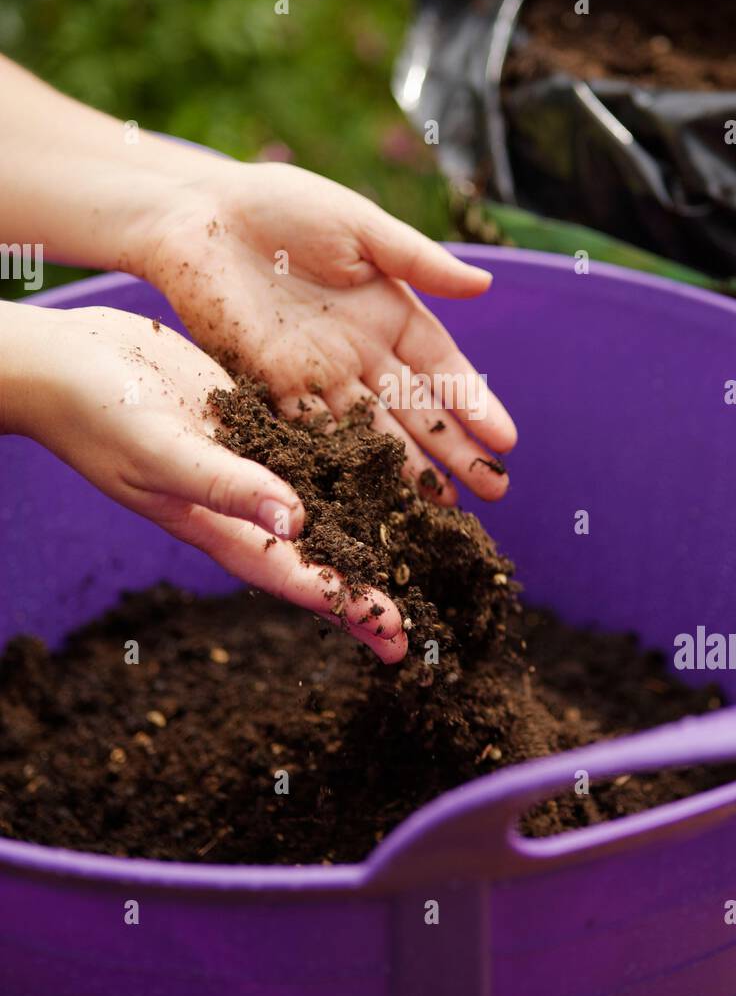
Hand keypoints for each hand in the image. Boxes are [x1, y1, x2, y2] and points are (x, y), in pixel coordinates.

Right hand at [1, 302, 407, 661]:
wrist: (61, 360)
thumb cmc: (95, 409)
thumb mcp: (161, 450)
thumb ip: (226, 486)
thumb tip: (297, 523)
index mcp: (216, 521)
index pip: (296, 575)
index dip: (347, 605)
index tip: (396, 636)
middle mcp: (238, 499)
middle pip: (315, 552)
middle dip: (362, 587)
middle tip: (414, 625)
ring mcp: (245, 457)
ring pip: (316, 504)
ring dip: (360, 530)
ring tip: (414, 553)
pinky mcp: (246, 417)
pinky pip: (305, 450)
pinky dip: (342, 466)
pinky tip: (380, 470)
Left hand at [140, 161, 517, 504]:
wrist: (201, 214)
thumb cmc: (284, 206)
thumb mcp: (360, 227)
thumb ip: (417, 261)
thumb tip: (484, 287)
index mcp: (389, 312)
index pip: (441, 369)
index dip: (473, 404)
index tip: (505, 440)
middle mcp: (360, 352)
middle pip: (415, 411)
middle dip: (454, 450)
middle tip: (493, 490)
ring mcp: (316, 374)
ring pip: (370, 432)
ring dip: (405, 472)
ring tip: (441, 510)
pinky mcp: (269, 386)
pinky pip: (310, 433)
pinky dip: (338, 465)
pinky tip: (365, 497)